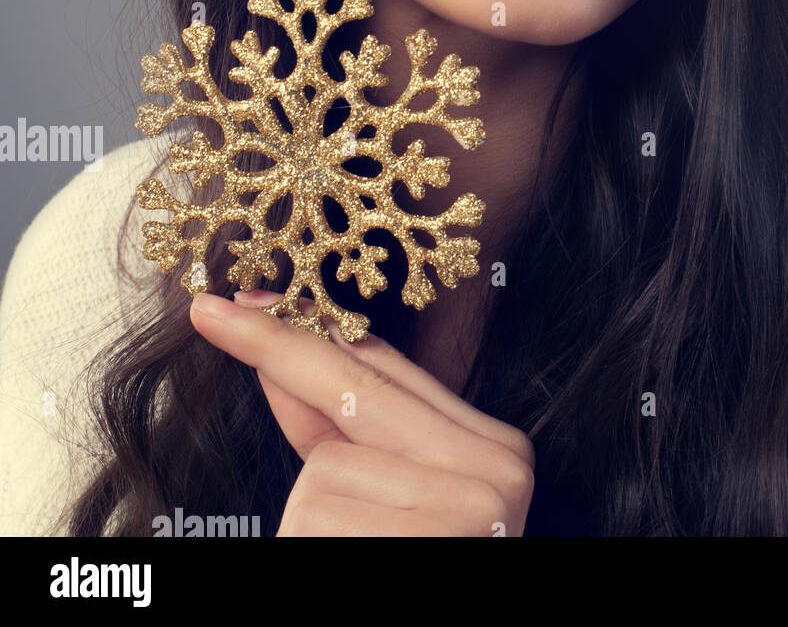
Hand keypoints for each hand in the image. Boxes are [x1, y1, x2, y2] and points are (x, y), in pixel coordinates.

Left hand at [189, 290, 534, 536]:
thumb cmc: (402, 562)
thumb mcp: (384, 496)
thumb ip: (343, 436)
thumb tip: (277, 368)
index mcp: (496, 448)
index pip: (388, 371)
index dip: (307, 332)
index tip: (242, 303)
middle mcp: (497, 467)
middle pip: (354, 393)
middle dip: (279, 354)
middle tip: (213, 311)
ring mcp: (468, 505)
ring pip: (330, 470)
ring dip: (310, 515)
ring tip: (351, 551)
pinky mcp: (432, 536)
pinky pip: (323, 515)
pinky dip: (311, 540)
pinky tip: (348, 559)